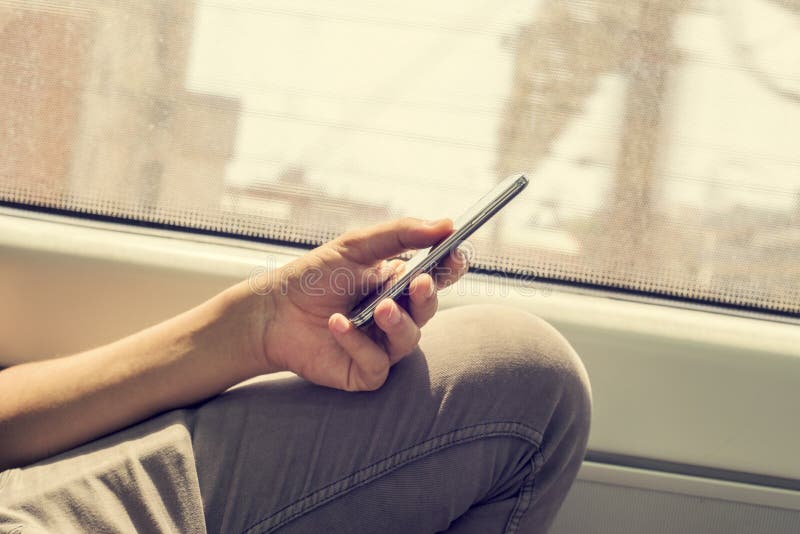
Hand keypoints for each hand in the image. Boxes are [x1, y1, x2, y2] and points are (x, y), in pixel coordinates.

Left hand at [250, 218, 468, 390]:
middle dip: (427, 297)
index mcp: (398, 283)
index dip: (451, 268)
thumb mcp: (355, 247)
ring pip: (408, 340)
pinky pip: (377, 365)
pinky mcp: (363, 372)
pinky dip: (359, 344)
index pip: (436, 277)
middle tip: (419, 283)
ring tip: (379, 307)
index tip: (455, 256)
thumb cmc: (313, 278)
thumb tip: (446, 224)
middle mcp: (395, 316)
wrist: (271, 311)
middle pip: (428, 309)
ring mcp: (381, 345)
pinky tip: (338, 325)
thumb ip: (400, 234)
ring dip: (397, 323)